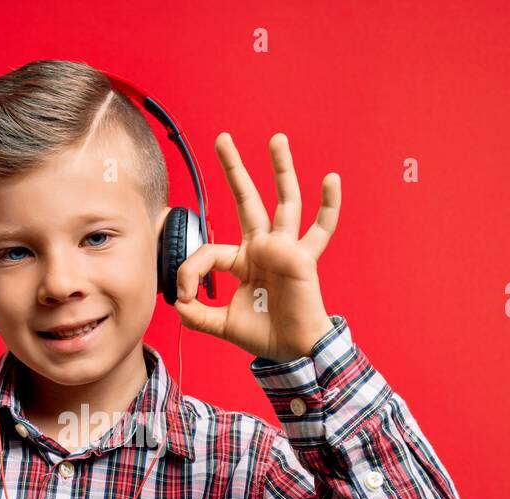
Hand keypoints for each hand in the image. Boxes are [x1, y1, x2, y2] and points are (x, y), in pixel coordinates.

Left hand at [173, 132, 341, 363]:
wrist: (291, 350)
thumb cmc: (263, 334)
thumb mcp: (220, 325)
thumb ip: (196, 314)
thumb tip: (177, 303)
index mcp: (243, 260)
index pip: (210, 251)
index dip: (190, 271)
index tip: (184, 296)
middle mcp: (263, 247)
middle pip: (248, 200)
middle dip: (234, 169)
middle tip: (222, 138)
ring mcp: (285, 248)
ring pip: (285, 201)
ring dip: (281, 169)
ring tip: (276, 139)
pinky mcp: (303, 257)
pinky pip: (321, 228)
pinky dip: (329, 205)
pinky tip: (332, 179)